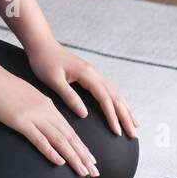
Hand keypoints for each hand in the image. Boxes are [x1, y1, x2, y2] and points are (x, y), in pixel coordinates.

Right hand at [0, 66, 98, 176]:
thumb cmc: (4, 87)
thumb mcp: (27, 96)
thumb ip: (38, 108)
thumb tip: (44, 121)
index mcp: (48, 105)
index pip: (69, 129)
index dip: (82, 146)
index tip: (91, 160)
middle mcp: (45, 111)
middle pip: (69, 136)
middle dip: (83, 156)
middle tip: (95, 172)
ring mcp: (34, 116)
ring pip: (59, 140)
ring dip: (73, 157)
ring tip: (84, 172)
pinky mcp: (21, 121)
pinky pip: (39, 139)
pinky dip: (51, 152)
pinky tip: (59, 162)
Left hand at [25, 35, 139, 137]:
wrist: (42, 44)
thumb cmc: (44, 61)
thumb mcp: (53, 80)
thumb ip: (69, 96)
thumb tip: (84, 114)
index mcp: (87, 74)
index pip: (105, 99)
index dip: (112, 116)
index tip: (118, 132)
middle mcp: (94, 73)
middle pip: (115, 96)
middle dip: (126, 116)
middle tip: (134, 134)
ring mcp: (93, 72)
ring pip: (115, 92)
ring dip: (125, 108)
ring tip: (134, 123)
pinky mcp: (89, 73)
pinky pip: (108, 88)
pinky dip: (118, 100)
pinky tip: (120, 107)